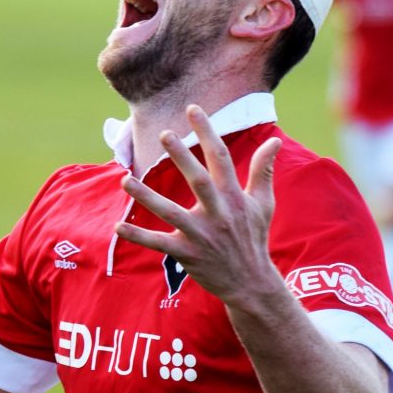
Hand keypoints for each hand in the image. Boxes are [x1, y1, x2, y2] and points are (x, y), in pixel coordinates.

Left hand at [117, 105, 284, 308]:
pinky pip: (159, 244)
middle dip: (181, 157)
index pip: (220, 158)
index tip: (193, 109)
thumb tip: (274, 140)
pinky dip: (139, 236)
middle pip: (198, 181)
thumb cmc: (254, 238)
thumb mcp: (264, 203)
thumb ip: (263, 170)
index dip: (207, 132)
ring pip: (171, 212)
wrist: (251, 283)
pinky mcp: (187, 255)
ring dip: (147, 196)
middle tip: (164, 133)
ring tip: (126, 179)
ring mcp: (201, 235)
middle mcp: (218, 213)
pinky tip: (118, 226)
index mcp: (234, 198)